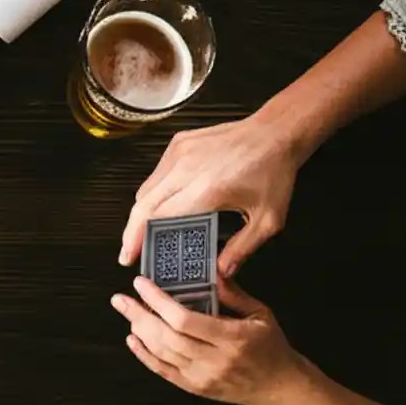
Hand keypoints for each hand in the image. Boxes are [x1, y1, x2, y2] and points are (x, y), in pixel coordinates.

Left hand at [110, 276, 307, 404]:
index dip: (159, 301)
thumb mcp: (260, 313)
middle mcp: (215, 361)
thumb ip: (232, 293)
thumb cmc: (270, 347)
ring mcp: (203, 377)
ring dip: (139, 331)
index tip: (142, 284)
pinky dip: (144, 355)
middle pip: (166, 336)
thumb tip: (208, 271)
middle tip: (120, 299)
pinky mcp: (195, 388)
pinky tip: (133, 339)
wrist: (280, 387)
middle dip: (139, 315)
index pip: (184, 319)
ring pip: (161, 353)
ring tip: (128, 313)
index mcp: (232, 339)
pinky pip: (162, 371)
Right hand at [118, 113, 303, 276]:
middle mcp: (187, 169)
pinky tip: (163, 204)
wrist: (276, 132)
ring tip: (144, 231)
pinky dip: (154, 192)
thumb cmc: (274, 172)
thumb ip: (243, 249)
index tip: (130, 257)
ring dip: (141, 212)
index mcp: (207, 190)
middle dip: (130, 231)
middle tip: (128, 251)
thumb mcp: (268, 219)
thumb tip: (221, 273)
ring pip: (146, 189)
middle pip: (142, 205)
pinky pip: (156, 173)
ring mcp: (180, 153)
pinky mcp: (179, 143)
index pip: (156, 217)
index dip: (138, 239)